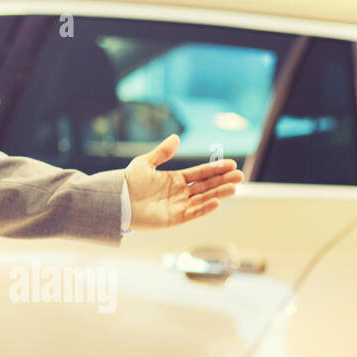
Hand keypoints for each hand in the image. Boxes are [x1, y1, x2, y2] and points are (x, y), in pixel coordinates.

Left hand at [124, 134, 243, 230]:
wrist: (117, 201)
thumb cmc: (129, 182)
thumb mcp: (145, 163)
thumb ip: (162, 152)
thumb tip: (176, 137)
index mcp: (175, 179)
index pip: (200, 173)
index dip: (215, 169)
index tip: (231, 164)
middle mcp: (180, 193)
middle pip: (206, 186)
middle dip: (223, 180)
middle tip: (239, 176)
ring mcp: (179, 206)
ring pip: (203, 199)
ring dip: (219, 193)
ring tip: (234, 188)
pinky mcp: (174, 218)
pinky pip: (193, 213)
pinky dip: (204, 208)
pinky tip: (216, 202)